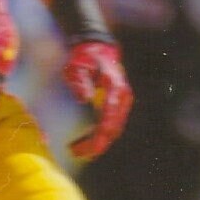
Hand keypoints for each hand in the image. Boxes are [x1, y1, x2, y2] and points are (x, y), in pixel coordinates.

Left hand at [63, 40, 132, 158]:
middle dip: (97, 145)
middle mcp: (123, 97)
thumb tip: (84, 99)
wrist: (97, 47)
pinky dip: (102, 134)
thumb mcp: (78, 66)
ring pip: (115, 128)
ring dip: (99, 141)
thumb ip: (79, 80)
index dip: (98, 138)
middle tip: (75, 152)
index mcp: (115, 89)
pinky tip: (88, 140)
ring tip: (79, 150)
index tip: (84, 148)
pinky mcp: (119, 103)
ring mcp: (123, 100)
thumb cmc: (85, 57)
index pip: (109, 120)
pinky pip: (113, 123)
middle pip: (114, 129)